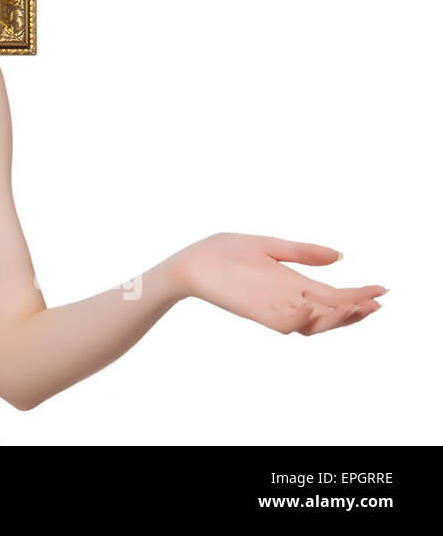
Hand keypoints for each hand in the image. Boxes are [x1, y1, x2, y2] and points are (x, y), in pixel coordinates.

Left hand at [170, 233, 386, 335]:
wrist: (189, 261)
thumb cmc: (224, 252)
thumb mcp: (269, 247)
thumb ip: (302, 252)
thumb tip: (340, 257)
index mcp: (292, 284)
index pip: (333, 296)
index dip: (358, 296)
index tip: (382, 290)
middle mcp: (286, 300)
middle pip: (329, 315)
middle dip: (354, 311)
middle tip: (375, 304)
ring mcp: (271, 307)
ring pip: (311, 325)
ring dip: (334, 319)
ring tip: (354, 307)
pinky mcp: (253, 310)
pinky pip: (281, 323)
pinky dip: (299, 320)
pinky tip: (311, 309)